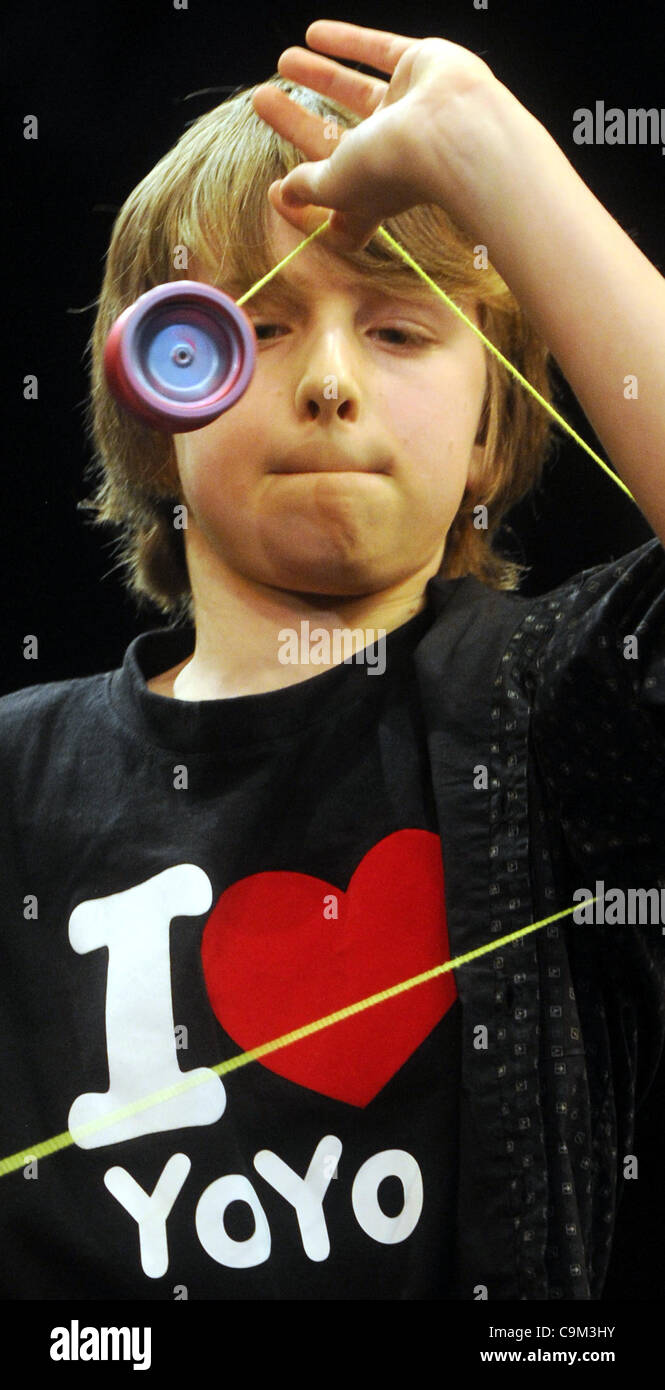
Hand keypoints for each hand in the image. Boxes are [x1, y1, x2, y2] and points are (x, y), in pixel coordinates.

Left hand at [251, 20, 496, 250]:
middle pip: (335, 139)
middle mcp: (395, 153)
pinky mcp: (421, 66)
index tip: (278, 192)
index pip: (339, 207)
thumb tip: (285, 193)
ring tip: (284, 60)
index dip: (308, 204)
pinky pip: (378, 50)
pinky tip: (314, 34)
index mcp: (375, 193)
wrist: (452, 130)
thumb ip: (308, 188)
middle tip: (262, 99)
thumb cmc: (393, 169)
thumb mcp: (335, 187)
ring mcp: (410, 108)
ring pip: (355, 91)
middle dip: (296, 121)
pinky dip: (347, 42)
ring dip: (319, 76)